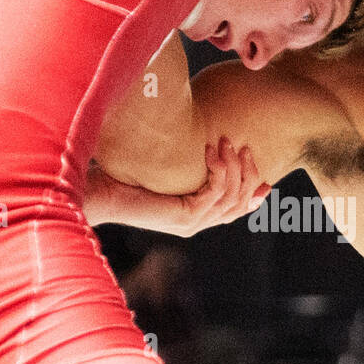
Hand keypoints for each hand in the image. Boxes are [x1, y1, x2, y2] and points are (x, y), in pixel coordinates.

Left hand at [84, 138, 268, 236]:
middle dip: (248, 173)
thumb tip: (201, 141)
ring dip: (235, 166)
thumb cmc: (124, 176)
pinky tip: (210, 149)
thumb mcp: (163, 171)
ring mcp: (191, 223)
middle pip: (240, 203)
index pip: (236, 210)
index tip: (265, 175)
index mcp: (194, 216)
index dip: (255, 193)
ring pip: (231, 196)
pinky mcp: (184, 216)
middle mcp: (196, 223)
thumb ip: (184, 167)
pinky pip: (215, 192)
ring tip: (226, 141)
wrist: (98, 192)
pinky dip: (219, 168)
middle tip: (244, 146)